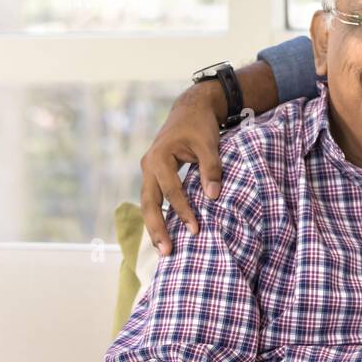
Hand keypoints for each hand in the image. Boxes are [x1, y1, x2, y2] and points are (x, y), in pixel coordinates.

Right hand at [139, 83, 224, 254]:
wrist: (191, 109)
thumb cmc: (200, 126)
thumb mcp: (209, 144)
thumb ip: (212, 169)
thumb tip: (213, 197)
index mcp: (159, 157)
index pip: (171, 191)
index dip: (183, 211)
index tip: (196, 230)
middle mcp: (149, 165)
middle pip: (149, 202)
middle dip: (157, 228)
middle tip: (167, 251)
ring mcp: (149, 170)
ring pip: (147, 203)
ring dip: (154, 226)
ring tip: (163, 248)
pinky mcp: (154, 174)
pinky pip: (153, 198)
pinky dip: (157, 215)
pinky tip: (164, 232)